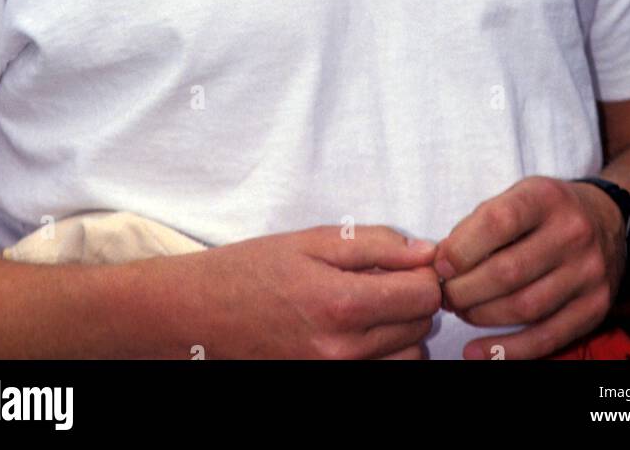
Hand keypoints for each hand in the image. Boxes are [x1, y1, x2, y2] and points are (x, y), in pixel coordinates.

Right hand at [170, 225, 441, 358]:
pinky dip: (384, 355)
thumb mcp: (313, 241)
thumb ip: (376, 245)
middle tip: (381, 281)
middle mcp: (343, 352)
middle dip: (411, 299)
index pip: (424, 294)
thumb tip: (427, 252)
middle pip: (421, 327)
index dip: (423, 272)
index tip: (406, 263)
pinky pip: (383, 376)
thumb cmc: (254, 270)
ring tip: (370, 308)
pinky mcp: (327, 388)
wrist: (202, 314)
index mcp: (341, 304)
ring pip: (409, 359)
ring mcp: (335, 376)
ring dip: (402, 332)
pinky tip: (359, 332)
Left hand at [433, 176, 626, 358]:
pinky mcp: (595, 308)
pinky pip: (546, 338)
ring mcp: (587, 273)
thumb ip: (482, 223)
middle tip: (446, 294)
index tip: (440, 265)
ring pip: (523, 308)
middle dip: (464, 290)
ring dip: (480, 316)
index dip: (461, 249)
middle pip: (508, 272)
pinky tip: (478, 351)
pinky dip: (507, 350)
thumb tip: (442, 262)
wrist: (609, 219)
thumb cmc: (548, 210)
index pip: (498, 222)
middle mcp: (572, 233)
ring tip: (461, 311)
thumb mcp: (519, 195)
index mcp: (546, 197)